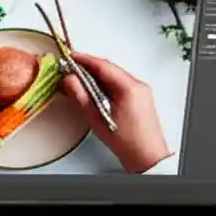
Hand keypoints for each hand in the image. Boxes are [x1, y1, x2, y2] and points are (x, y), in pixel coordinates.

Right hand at [60, 53, 172, 172]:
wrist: (146, 157)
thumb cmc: (127, 142)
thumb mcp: (98, 119)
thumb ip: (81, 97)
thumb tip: (69, 80)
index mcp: (130, 88)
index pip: (103, 66)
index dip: (85, 59)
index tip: (71, 57)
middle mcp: (138, 85)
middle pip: (109, 70)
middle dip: (89, 68)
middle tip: (71, 70)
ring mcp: (141, 91)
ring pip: (114, 77)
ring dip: (97, 77)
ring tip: (79, 82)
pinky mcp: (140, 98)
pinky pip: (121, 85)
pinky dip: (106, 85)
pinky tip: (95, 92)